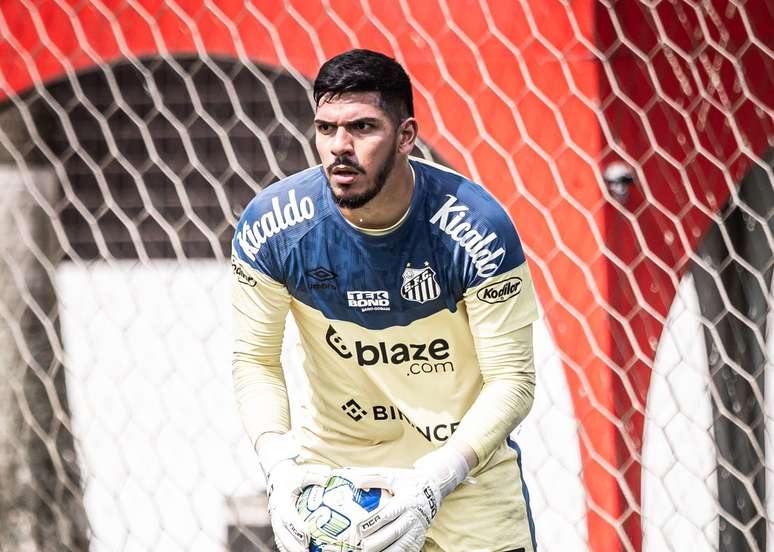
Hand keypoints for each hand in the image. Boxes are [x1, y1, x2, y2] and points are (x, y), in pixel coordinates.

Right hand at [266, 459, 330, 550]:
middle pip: (282, 533)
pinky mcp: (279, 525)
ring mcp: (276, 520)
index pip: (287, 516)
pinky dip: (290, 547)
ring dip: (292, 549)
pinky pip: (283, 539)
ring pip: (282, 539)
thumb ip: (315, 474)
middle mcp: (276, 513)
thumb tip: (328, 477)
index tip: (306, 533)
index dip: (296, 525)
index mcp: (281, 501)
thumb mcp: (302, 472)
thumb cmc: (292, 476)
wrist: (277, 477)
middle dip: (293, 545)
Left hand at [335, 446, 470, 551]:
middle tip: (360, 547)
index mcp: (405, 501)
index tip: (357, 529)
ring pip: (400, 547)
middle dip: (376, 542)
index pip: (387, 514)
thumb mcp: (392, 475)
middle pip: (393, 533)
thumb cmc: (407, 482)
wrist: (433, 490)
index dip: (372, 523)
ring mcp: (417, 530)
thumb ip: (372, 477)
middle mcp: (412, 517)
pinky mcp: (418, 540)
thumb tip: (354, 481)